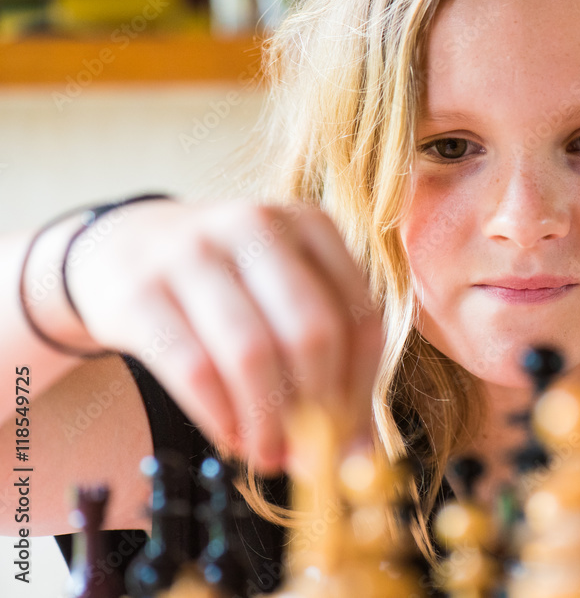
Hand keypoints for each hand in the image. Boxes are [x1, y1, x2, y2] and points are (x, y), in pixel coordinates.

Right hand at [65, 199, 384, 474]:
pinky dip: (220, 417)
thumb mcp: (282, 294)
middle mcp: (257, 227)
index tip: (349, 439)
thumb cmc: (224, 283)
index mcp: (310, 225)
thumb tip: (357, 453)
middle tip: (308, 454)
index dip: (360, 389)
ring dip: (267, 422)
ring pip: (252, 354)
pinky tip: (230, 437)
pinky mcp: (141, 291)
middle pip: (311, 332)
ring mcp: (194, 253)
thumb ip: (327, 359)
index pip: (361, 317)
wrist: (118, 247)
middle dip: (317, 408)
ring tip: (268, 454)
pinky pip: (193, 369)